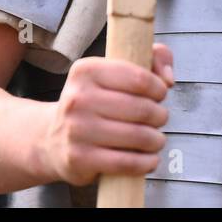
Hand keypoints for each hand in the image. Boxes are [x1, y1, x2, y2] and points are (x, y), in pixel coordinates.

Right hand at [39, 42, 174, 185]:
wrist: (52, 139)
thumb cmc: (97, 101)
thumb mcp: (118, 70)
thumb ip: (154, 58)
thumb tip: (169, 79)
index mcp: (86, 70)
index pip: (140, 79)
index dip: (158, 89)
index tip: (160, 95)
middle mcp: (77, 98)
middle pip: (141, 109)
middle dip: (160, 116)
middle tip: (159, 119)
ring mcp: (76, 130)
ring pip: (137, 136)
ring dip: (156, 140)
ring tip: (156, 139)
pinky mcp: (79, 159)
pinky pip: (126, 163)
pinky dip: (146, 162)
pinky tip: (150, 159)